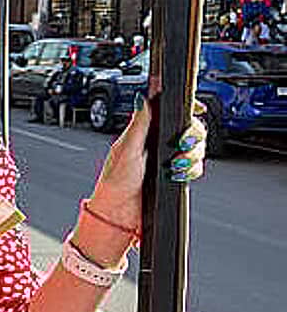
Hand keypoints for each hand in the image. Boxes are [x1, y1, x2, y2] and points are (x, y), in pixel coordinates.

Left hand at [87, 97, 207, 232]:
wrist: (120, 212)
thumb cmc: (115, 181)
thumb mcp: (126, 149)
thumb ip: (138, 125)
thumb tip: (142, 100)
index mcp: (145, 133)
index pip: (170, 113)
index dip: (186, 109)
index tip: (197, 109)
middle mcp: (159, 144)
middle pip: (190, 130)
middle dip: (192, 136)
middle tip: (182, 144)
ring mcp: (169, 159)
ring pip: (196, 148)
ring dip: (191, 156)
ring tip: (175, 165)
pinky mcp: (176, 174)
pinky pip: (195, 167)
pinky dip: (191, 171)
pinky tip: (177, 175)